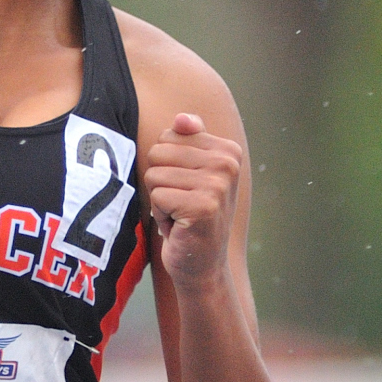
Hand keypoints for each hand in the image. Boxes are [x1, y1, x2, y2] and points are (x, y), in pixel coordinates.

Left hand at [145, 113, 242, 285]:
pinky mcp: (202, 206)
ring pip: (154, 175)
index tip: (186, 186)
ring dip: (160, 200)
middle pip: (158, 153)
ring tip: (180, 214)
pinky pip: (156, 197)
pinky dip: (160, 216)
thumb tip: (181, 118)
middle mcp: (227, 164)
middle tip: (180, 203)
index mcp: (227, 149)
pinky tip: (179, 227)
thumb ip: (189, 140)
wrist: (202, 263)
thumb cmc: (192, 214)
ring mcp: (217, 185)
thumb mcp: (194, 172)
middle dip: (160, 182)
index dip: (167, 164)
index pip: (168, 136)